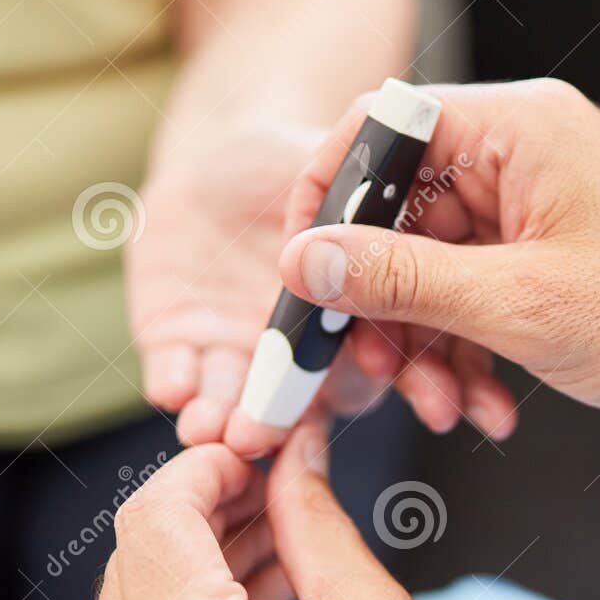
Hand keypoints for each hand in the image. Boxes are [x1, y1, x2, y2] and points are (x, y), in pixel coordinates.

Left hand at [127, 122, 387, 449]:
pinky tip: (174, 389)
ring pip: (238, 398)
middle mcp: (296, 353)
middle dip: (290, 419)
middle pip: (308, 397)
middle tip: (277, 436)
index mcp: (349, 317)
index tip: (425, 405)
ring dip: (229, 417)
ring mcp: (239, 353)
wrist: (208, 166)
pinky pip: (175, 372)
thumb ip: (362, 193)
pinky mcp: (178, 344)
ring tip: (221, 428)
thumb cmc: (284, 164)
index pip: (391, 356)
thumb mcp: (331, 168)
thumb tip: (403, 204)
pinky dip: (174, 383)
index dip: (413, 380)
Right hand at [221, 79, 599, 456]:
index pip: (382, 130)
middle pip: (402, 214)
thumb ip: (398, 279)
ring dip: (428, 343)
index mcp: (519, 128)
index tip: (300, 271)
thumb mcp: (515, 305)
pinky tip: (487, 410)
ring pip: (435, 268)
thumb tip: (305, 259)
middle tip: (373, 369)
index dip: (327, 198)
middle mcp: (525, 155)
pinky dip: (469, 352)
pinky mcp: (550, 260)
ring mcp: (539, 209)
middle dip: (384, 303)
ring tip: (445, 406)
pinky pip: (475, 296)